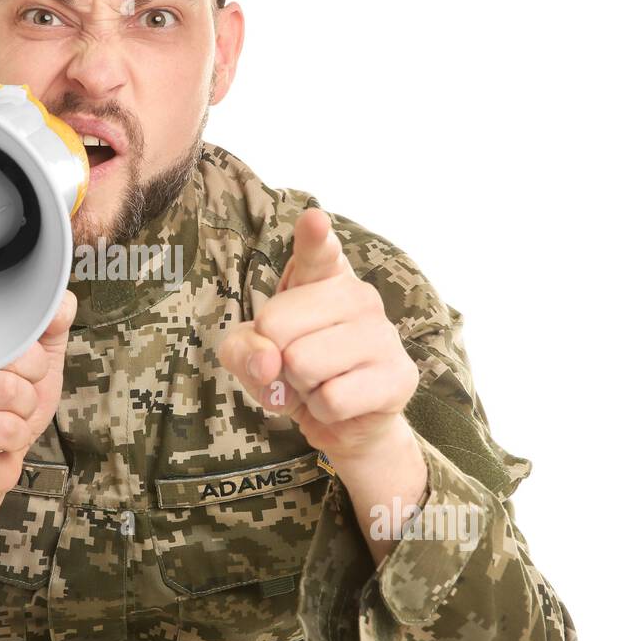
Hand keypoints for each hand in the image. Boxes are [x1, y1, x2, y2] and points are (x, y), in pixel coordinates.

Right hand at [0, 289, 76, 512]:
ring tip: (0, 421)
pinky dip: (13, 441)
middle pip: (15, 357)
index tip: (16, 373)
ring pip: (10, 392)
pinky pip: (5, 429)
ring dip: (21, 416)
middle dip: (29, 389)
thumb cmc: (6, 414)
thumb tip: (62, 302)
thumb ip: (50, 331)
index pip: (13, 326)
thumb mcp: (37, 368)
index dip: (32, 357)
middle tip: (9, 404)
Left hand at [217, 208, 419, 465]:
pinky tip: (338, 402)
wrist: (340, 420)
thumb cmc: (293, 370)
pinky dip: (321, 411)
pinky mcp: (398, 376)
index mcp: (322, 276)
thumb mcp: (250, 353)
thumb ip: (242, 349)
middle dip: (273, 358)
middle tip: (297, 364)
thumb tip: (269, 362)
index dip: (314, 237)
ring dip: (299, 387)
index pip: (317, 251)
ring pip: (302, 364)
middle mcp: (357, 294)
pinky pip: (330, 399)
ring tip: (318, 381)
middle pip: (276, 326)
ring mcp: (383, 333)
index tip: (314, 220)